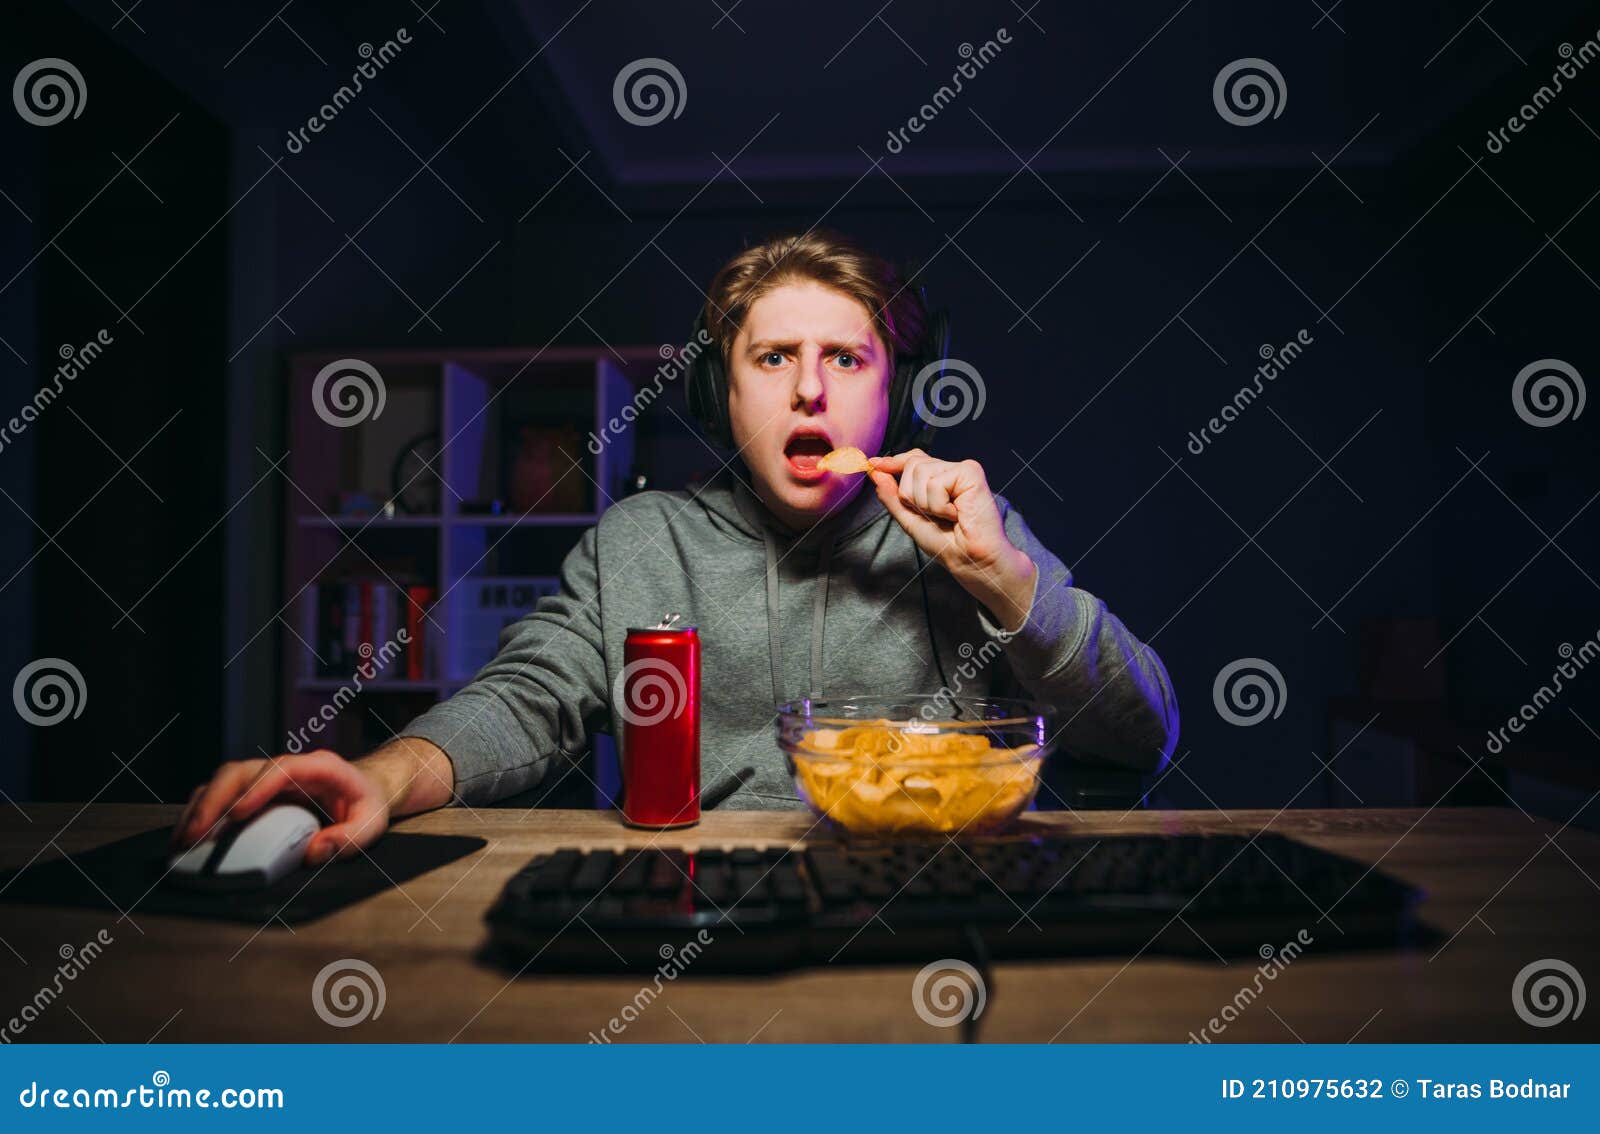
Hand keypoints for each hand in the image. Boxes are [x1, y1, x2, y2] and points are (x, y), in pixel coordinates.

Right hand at [171, 749, 392, 865]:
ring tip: (183, 842)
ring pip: (224, 780)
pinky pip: (221, 794)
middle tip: (195, 836)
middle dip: (215, 802)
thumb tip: (314, 851)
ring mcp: (266, 776)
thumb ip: (350, 838)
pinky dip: (202, 813)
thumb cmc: (367, 804)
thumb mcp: (372, 823)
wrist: (365, 788)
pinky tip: (189, 838)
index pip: (282, 769)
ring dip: (200, 808)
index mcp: (319, 767)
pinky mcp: (254, 791)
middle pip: (241, 771)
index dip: (257, 789)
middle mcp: (286, 767)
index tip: (238, 815)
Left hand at [868, 449, 1036, 631]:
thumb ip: (892, 496)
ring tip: (948, 516)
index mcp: (938, 479)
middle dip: (912, 496)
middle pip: (911, 466)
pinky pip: (936, 482)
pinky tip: (957, 513)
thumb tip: (875, 472)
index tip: (873, 464)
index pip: (911, 459)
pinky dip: (939, 505)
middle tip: (935, 515)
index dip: (892, 462)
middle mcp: (949, 470)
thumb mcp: (910, 519)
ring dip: (927, 504)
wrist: (971, 559)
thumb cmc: (947, 543)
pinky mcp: (970, 472)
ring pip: (920, 474)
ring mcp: (961, 469)